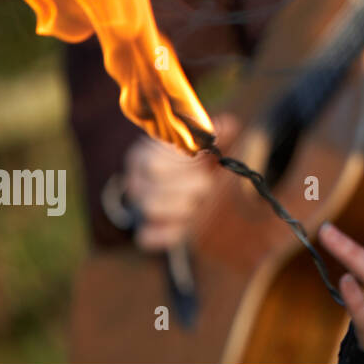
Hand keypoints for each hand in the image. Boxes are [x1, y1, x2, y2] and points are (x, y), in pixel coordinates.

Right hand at [121, 113, 235, 251]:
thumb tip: (228, 125)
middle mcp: (135, 180)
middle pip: (152, 187)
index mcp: (144, 154)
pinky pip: (148, 237)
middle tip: (207, 182)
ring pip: (150, 210)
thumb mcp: (209, 142)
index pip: (154, 164)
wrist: (201, 184)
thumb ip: (217, 133)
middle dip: (188, 187)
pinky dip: (171, 231)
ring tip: (200, 199)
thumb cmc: (202, 158)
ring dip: (184, 206)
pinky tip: (190, 220)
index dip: (183, 166)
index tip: (203, 161)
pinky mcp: (146, 231)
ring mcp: (138, 206)